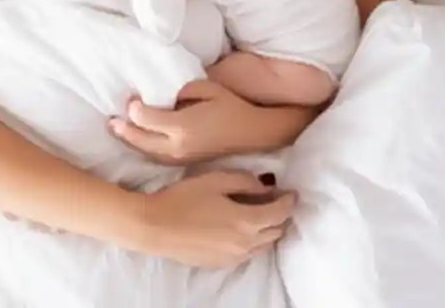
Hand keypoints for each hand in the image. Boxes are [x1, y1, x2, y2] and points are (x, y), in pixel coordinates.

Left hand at [109, 80, 253, 164]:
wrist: (252, 132)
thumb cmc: (231, 105)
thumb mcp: (207, 88)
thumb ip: (180, 90)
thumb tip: (160, 95)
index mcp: (183, 126)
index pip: (146, 119)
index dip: (134, 108)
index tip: (130, 99)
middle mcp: (177, 145)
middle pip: (141, 140)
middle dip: (124, 129)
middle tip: (111, 120)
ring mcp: (180, 157)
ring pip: (146, 152)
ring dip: (130, 141)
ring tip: (117, 130)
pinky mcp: (184, 162)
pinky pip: (156, 158)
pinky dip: (143, 150)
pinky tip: (137, 142)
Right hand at [132, 171, 296, 268]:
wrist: (154, 227)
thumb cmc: (183, 199)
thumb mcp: (216, 180)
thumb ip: (245, 181)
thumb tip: (265, 186)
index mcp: (247, 221)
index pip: (281, 213)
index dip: (289, 201)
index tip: (291, 192)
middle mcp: (245, 243)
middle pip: (276, 231)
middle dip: (281, 216)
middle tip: (277, 202)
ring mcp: (233, 257)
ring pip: (263, 246)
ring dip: (268, 230)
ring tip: (262, 216)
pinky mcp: (220, 264)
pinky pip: (247, 254)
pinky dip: (253, 242)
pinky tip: (242, 231)